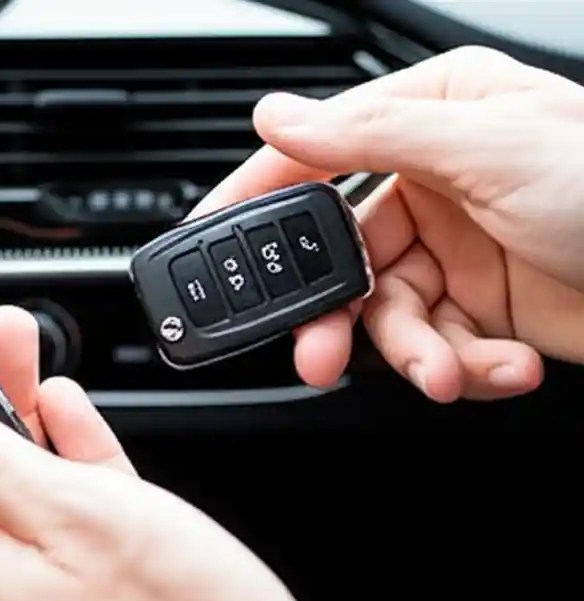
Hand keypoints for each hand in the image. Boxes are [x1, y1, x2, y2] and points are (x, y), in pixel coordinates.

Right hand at [192, 45, 583, 401]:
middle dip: (338, 314)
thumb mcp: (489, 147)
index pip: (319, 154)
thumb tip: (277, 118)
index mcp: (434, 118)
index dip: (256, 198)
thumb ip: (371, 136)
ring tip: (446, 372)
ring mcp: (461, 251)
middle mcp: (439, 183)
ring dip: (413, 355)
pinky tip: (502, 364)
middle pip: (345, 256)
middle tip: (322, 353)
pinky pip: (437, 349)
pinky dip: (464, 369)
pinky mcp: (486, 311)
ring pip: (388, 317)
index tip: (208, 240)